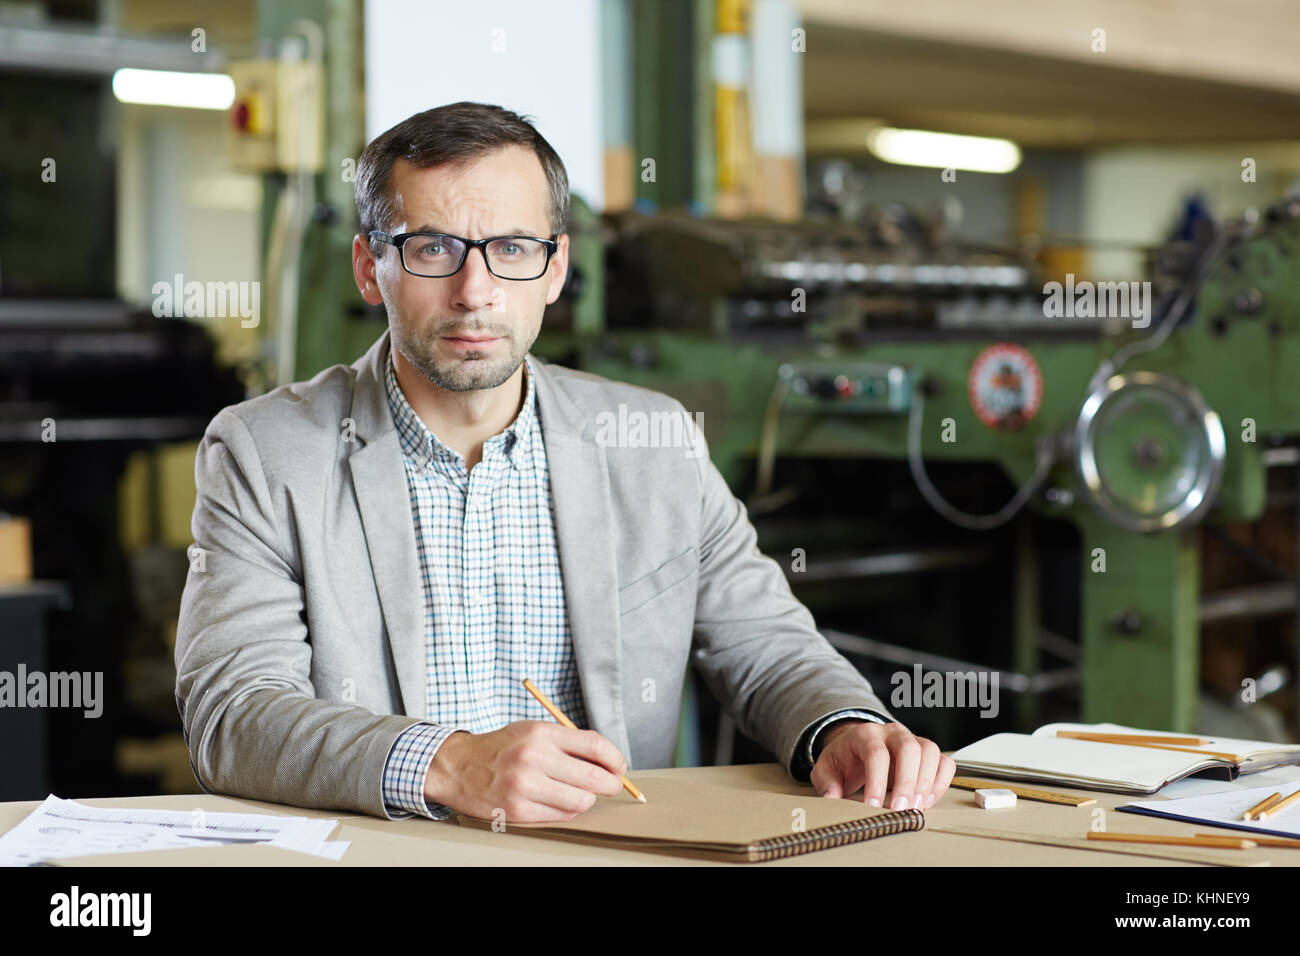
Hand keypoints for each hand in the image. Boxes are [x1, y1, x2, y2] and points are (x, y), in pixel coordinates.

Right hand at [424, 721, 627, 822]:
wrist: (458, 766)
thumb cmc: (502, 748)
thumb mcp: (532, 730)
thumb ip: (568, 742)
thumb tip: (608, 763)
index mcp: (541, 733)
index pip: (595, 746)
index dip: (616, 760)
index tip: (620, 767)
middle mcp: (534, 758)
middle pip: (594, 778)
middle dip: (611, 784)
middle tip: (611, 785)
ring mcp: (525, 786)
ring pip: (581, 801)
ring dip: (586, 800)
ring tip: (578, 793)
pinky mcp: (518, 810)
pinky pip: (561, 816)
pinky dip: (567, 811)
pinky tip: (559, 802)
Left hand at [810, 720, 954, 809]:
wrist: (856, 748)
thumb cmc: (844, 760)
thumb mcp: (826, 770)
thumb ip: (826, 783)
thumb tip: (832, 798)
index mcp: (865, 734)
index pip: (876, 754)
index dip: (876, 782)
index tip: (873, 806)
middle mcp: (892, 732)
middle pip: (908, 748)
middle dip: (907, 782)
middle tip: (901, 809)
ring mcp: (912, 739)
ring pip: (930, 751)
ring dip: (926, 782)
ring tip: (915, 807)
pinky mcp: (926, 753)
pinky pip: (944, 762)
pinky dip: (941, 782)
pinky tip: (927, 801)